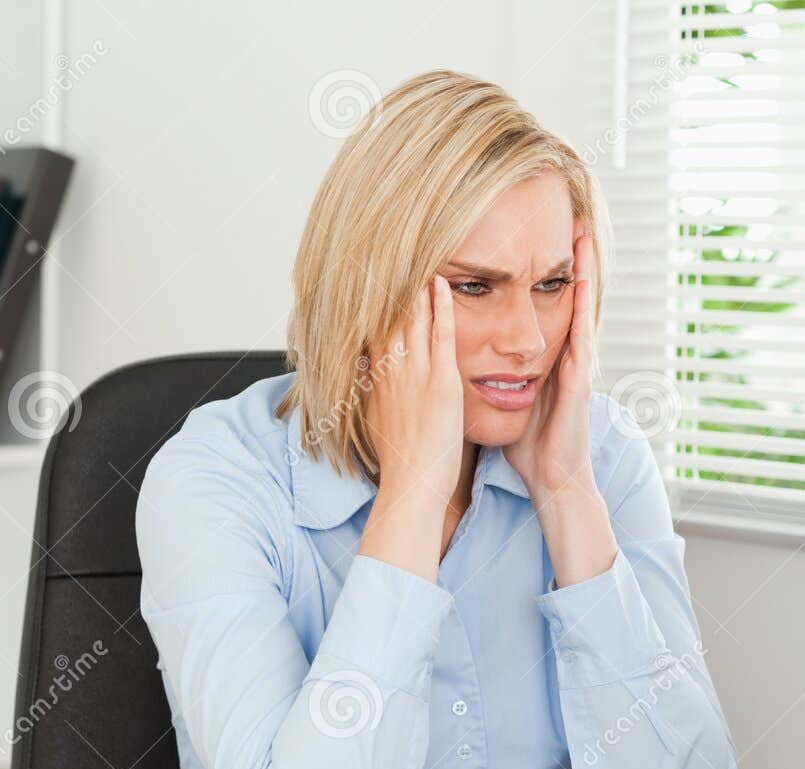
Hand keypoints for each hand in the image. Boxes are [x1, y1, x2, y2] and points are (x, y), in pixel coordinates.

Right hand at [362, 276, 463, 506]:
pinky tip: (443, 284)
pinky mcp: (440, 383)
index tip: (372, 271)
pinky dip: (441, 307)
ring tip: (422, 255)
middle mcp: (390, 371)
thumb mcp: (374, 417)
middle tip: (393, 248)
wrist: (413, 485)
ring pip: (413, 318)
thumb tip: (362, 368)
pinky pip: (441, 335)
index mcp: (375, 378)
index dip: (373, 297)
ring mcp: (414, 375)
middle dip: (391, 281)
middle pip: (388, 314)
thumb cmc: (400, 458)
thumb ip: (369, 388)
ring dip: (417, 285)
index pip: (372, 326)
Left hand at [506, 229, 617, 587]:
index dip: (539, 272)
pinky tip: (583, 280)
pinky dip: (584, 305)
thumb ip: (490, 375)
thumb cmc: (529, 444)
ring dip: (583, 270)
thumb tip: (457, 358)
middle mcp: (563, 354)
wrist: (551, 478)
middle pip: (565, 296)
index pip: (541, 304)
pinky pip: (582, 333)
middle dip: (567, 259)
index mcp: (545, 358)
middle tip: (570, 217)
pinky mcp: (579, 378)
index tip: (530, 237)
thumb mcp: (505, 399)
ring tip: (582, 233)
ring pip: (579, 306)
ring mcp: (575, 364)